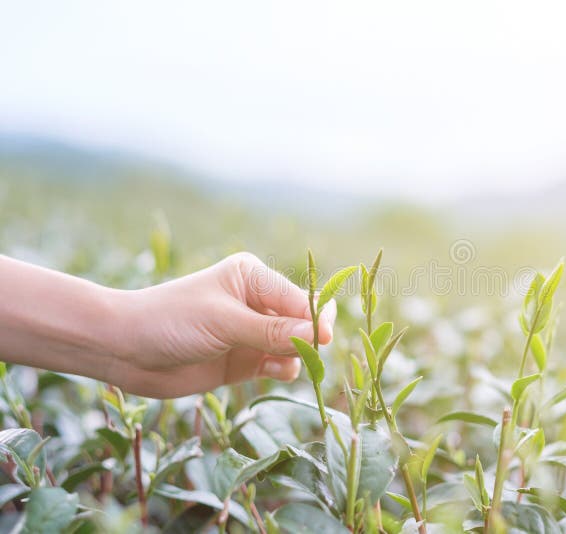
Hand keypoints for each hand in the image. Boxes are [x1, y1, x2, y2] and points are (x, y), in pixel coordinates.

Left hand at [111, 253, 335, 397]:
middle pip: (301, 321)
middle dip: (308, 338)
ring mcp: (251, 333)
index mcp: (253, 278)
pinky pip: (278, 364)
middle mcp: (257, 303)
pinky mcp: (244, 360)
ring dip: (295, 356)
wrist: (124, 349)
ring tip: (280, 365)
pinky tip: (271, 372)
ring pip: (293, 346)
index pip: (298, 297)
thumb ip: (272, 331)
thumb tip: (321, 335)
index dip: (315, 317)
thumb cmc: (170, 320)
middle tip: (308, 356)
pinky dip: (282, 369)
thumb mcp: (224, 322)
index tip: (326, 339)